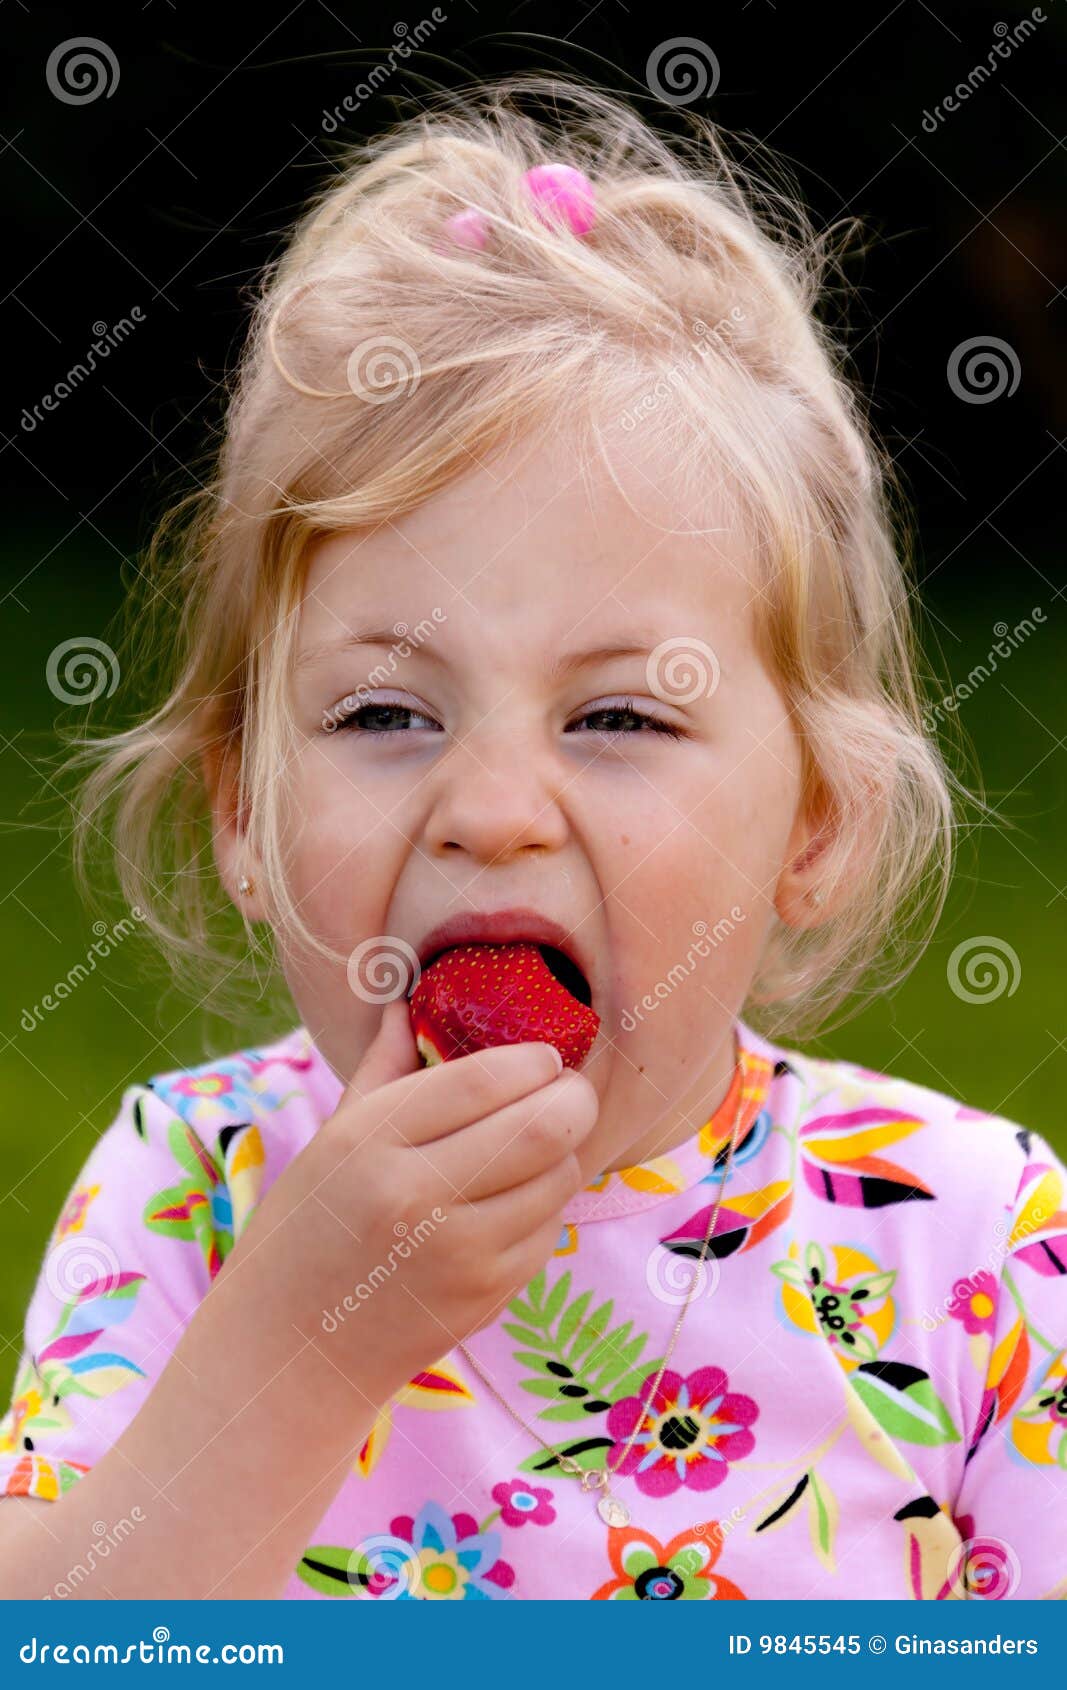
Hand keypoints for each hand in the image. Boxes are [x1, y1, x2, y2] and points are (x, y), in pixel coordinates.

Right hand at [227, 998, 598, 1404]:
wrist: (291, 1351)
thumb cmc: (307, 1227)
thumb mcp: (332, 1138)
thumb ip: (383, 1067)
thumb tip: (409, 1000)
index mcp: (371, 1141)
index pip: (485, 1078)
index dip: (533, 1057)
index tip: (543, 1054)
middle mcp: (418, 1196)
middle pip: (546, 1125)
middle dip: (573, 1096)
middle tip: (567, 1089)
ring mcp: (459, 1253)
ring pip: (560, 1176)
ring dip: (562, 1153)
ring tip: (533, 1147)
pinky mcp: (487, 1295)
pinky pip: (549, 1229)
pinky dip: (544, 1206)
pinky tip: (510, 1203)